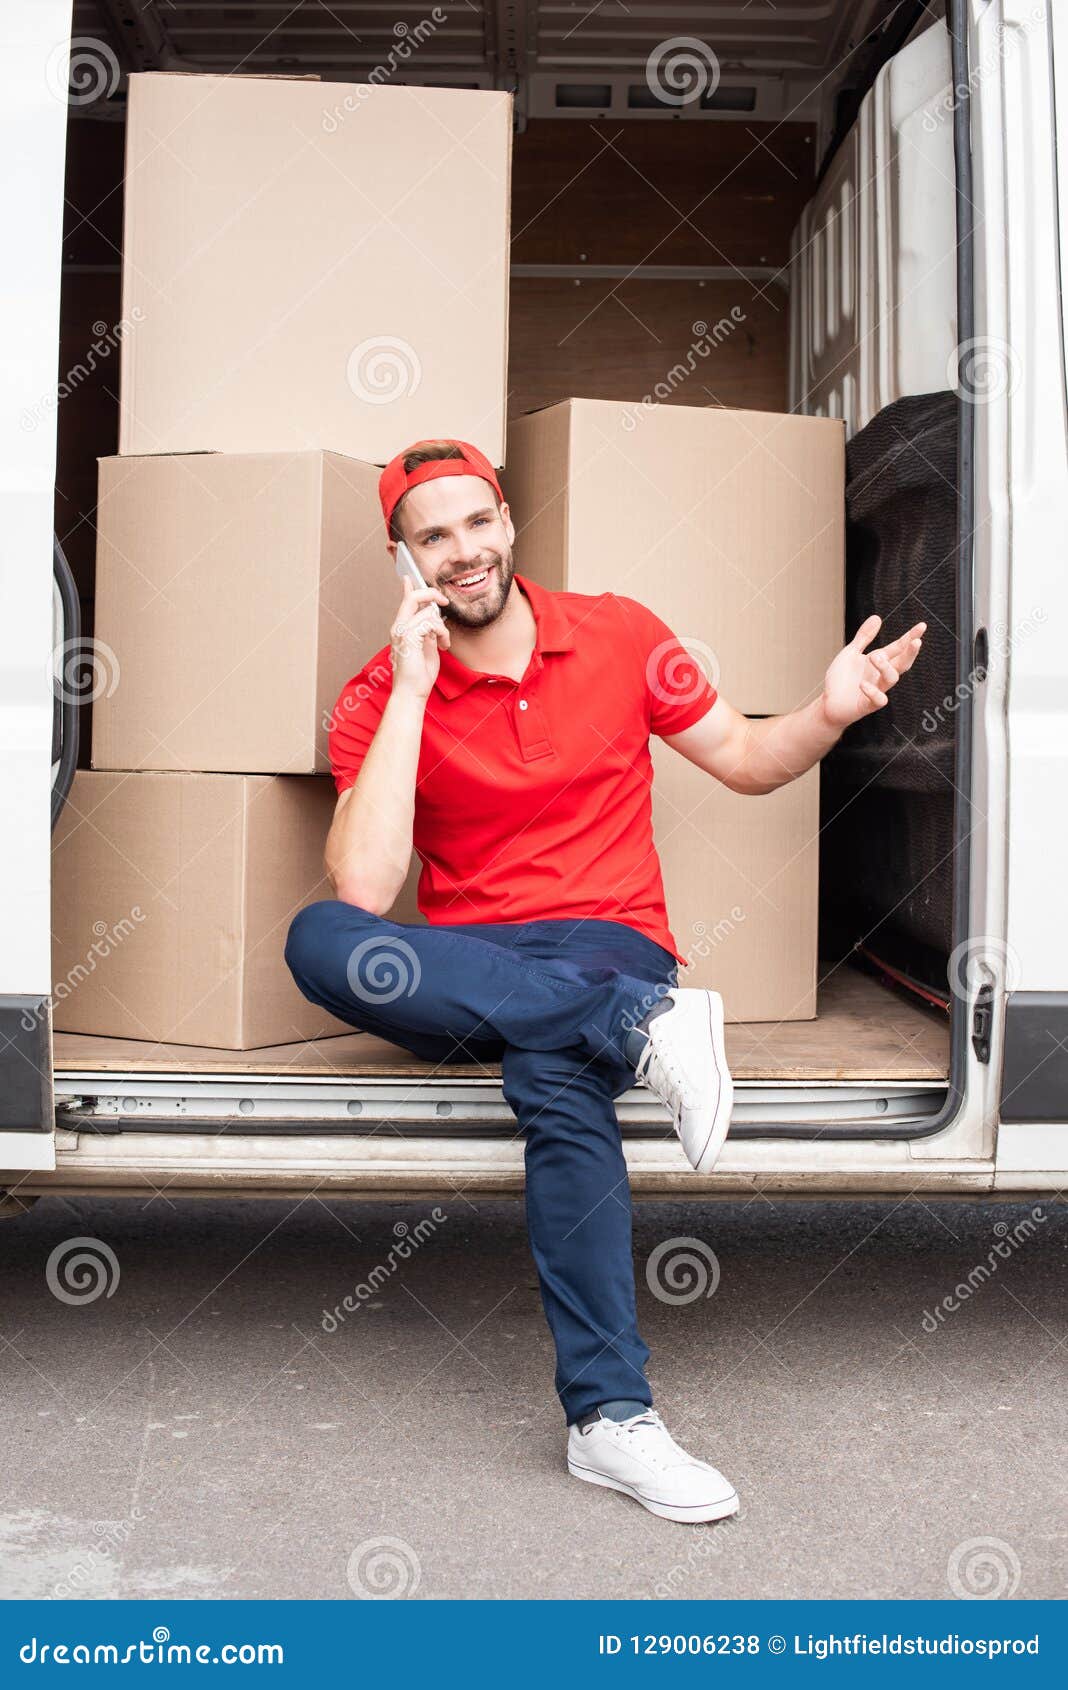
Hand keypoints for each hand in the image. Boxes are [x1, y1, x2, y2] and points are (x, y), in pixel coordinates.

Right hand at [390, 577, 449, 699]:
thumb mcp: (427, 647)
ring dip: (442, 626)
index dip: (409, 588)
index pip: (405, 602)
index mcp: (402, 629)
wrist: (412, 692)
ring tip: (444, 641)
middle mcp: (399, 628)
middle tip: (444, 601)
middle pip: (412, 598)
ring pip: (427, 612)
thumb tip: (433, 617)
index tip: (409, 576)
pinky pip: (430, 622)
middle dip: (430, 594)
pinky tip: (443, 645)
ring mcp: (402, 632)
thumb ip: (427, 631)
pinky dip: (442, 632)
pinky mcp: (408, 638)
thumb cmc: (419, 674)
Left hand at [821, 614, 926, 729]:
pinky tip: (863, 684)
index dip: (910, 637)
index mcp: (879, 661)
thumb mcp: (850, 653)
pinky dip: (873, 691)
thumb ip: (864, 637)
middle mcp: (881, 675)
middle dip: (910, 652)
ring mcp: (877, 689)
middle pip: (903, 663)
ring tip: (874, 657)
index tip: (922, 625)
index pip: (899, 647)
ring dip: (886, 666)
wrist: (828, 703)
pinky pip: (879, 700)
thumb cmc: (840, 679)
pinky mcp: (868, 704)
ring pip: (892, 678)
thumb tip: (877, 617)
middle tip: (916, 641)